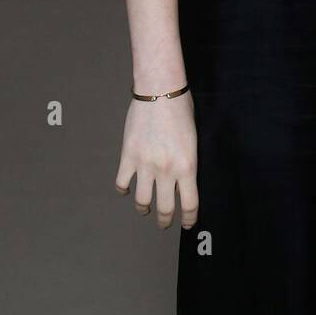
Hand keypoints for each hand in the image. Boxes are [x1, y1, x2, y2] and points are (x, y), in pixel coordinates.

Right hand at [114, 91, 198, 230]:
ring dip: (144, 208)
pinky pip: (122, 183)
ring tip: (146, 209)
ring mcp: (145, 165)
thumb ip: (188, 162)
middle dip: (165, 220)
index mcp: (187, 166)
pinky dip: (124, 190)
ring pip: (141, 201)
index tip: (188, 223)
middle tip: (165, 223)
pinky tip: (127, 189)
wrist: (160, 91)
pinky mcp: (128, 156)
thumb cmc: (181, 109)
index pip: (190, 204)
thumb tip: (184, 179)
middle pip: (165, 208)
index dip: (189, 218)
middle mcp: (166, 170)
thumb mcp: (193, 139)